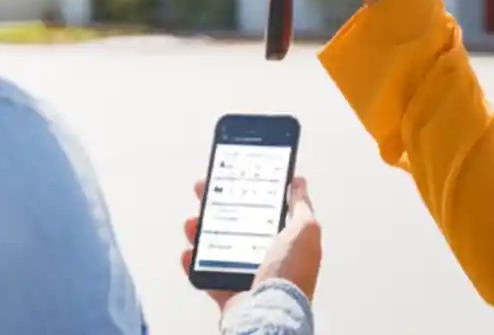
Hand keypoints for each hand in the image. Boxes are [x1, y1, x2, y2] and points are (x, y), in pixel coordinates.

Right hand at [182, 177, 322, 316]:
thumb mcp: (305, 230)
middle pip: (235, 224)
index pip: (263, 208)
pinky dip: (193, 264)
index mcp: (285, 240)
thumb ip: (301, 206)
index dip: (246, 190)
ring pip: (216, 247)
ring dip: (199, 232)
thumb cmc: (291, 274)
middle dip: (215, 205)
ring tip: (191, 222)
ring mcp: (245, 276)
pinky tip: (188, 252)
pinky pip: (204, 275)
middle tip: (201, 188)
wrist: (271, 317)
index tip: (229, 175)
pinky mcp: (228, 294)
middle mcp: (266, 257)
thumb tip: (299, 182)